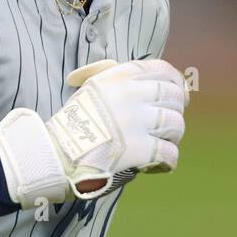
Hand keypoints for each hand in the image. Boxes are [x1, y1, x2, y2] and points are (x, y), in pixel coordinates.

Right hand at [0, 58, 186, 205]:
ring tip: (161, 145)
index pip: (163, 70)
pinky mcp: (140, 150)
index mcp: (119, 77)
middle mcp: (131, 95)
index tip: (180, 95)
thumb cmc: (73, 123)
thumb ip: (113, 74)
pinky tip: (157, 165)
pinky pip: (170, 153)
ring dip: (172, 137)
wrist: (56, 153)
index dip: (177, 82)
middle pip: (174, 97)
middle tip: (168, 125)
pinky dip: (168, 161)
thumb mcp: (90, 86)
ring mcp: (136, 122)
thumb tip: (142, 71)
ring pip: (176, 124)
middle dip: (176, 111)